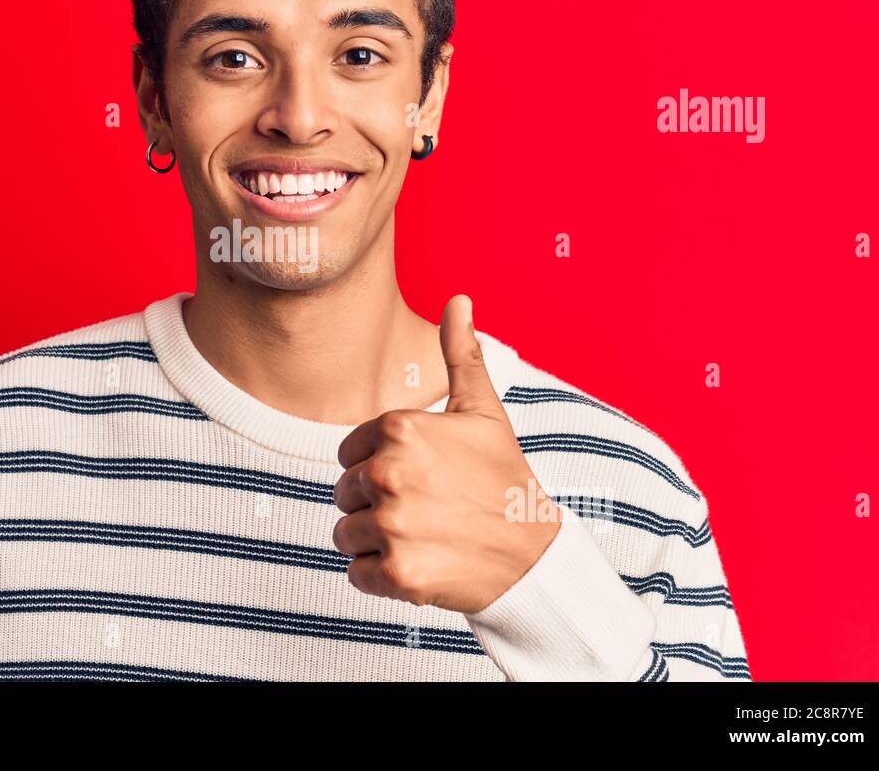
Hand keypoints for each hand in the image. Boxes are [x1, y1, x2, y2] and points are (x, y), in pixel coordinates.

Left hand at [332, 294, 561, 614]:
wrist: (534, 555)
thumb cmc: (503, 477)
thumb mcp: (482, 411)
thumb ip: (460, 354)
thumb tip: (459, 300)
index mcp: (399, 428)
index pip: (348, 454)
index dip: (379, 467)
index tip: (421, 478)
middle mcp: (389, 473)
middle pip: (344, 494)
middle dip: (375, 506)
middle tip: (426, 511)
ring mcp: (392, 525)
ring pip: (345, 534)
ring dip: (376, 542)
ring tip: (423, 537)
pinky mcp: (397, 574)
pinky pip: (357, 574)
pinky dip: (382, 578)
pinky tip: (422, 563)